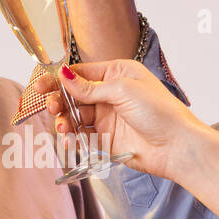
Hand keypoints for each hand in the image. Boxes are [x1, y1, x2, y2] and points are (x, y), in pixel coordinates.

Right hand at [42, 59, 206, 182]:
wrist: (176, 146)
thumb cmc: (159, 111)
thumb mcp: (123, 90)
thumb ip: (90, 86)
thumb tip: (63, 75)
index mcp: (117, 74)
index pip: (81, 73)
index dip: (59, 79)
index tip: (42, 86)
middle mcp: (110, 93)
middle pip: (74, 95)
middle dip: (59, 101)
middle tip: (53, 108)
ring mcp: (108, 116)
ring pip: (75, 116)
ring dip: (65, 121)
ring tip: (63, 127)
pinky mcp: (107, 138)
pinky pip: (82, 135)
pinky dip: (72, 137)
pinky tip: (68, 140)